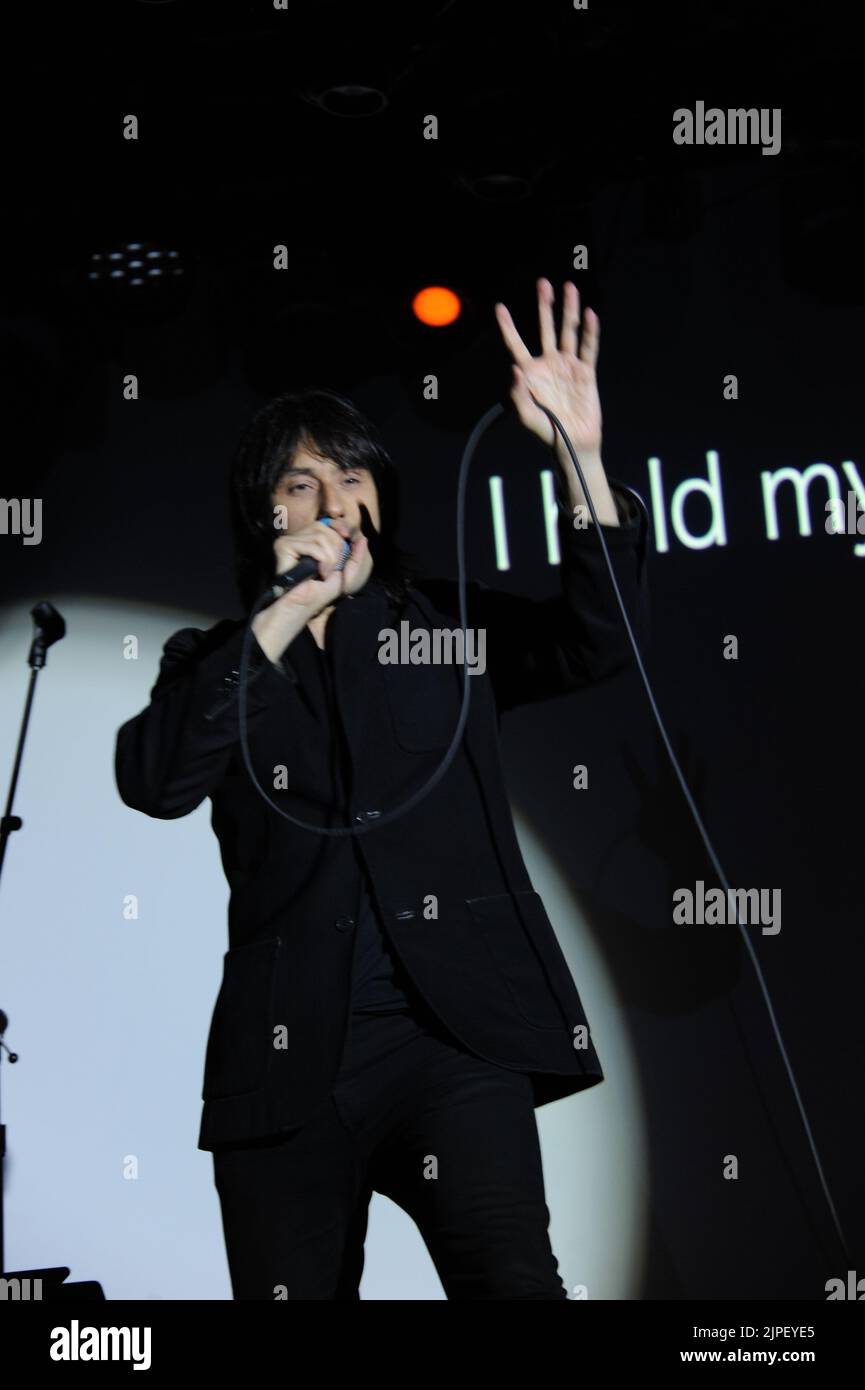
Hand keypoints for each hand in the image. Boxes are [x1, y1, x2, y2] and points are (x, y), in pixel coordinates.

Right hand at [251, 520, 368, 661]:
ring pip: (321, 536)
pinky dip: (321, 560)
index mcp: (312, 538)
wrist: (306, 604)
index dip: (341, 527)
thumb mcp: (347, 572)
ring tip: (325, 573)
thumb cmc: (323, 591)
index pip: (328, 522)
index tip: (348, 538)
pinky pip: (312, 545)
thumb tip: (362, 537)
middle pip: (326, 528)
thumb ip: (357, 554)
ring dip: (330, 558)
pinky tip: (318, 573)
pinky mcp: (283, 545)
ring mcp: (289, 540)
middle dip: (337, 550)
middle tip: (332, 570)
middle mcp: (299, 536)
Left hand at [494, 278, 601, 455]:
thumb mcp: (526, 416)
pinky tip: (590, 315)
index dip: (508, 327)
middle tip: (543, 283)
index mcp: (530, 373)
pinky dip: (589, 332)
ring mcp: (568, 366)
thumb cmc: (546, 431)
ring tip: (570, 287)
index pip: (516, 345)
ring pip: (568, 331)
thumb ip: (518, 394)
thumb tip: (515, 369)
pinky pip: (587, 348)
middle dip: (544, 306)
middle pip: (545, 329)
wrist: (573, 442)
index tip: (500, 308)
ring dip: (569, 310)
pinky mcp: (585, 372)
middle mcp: (549, 364)